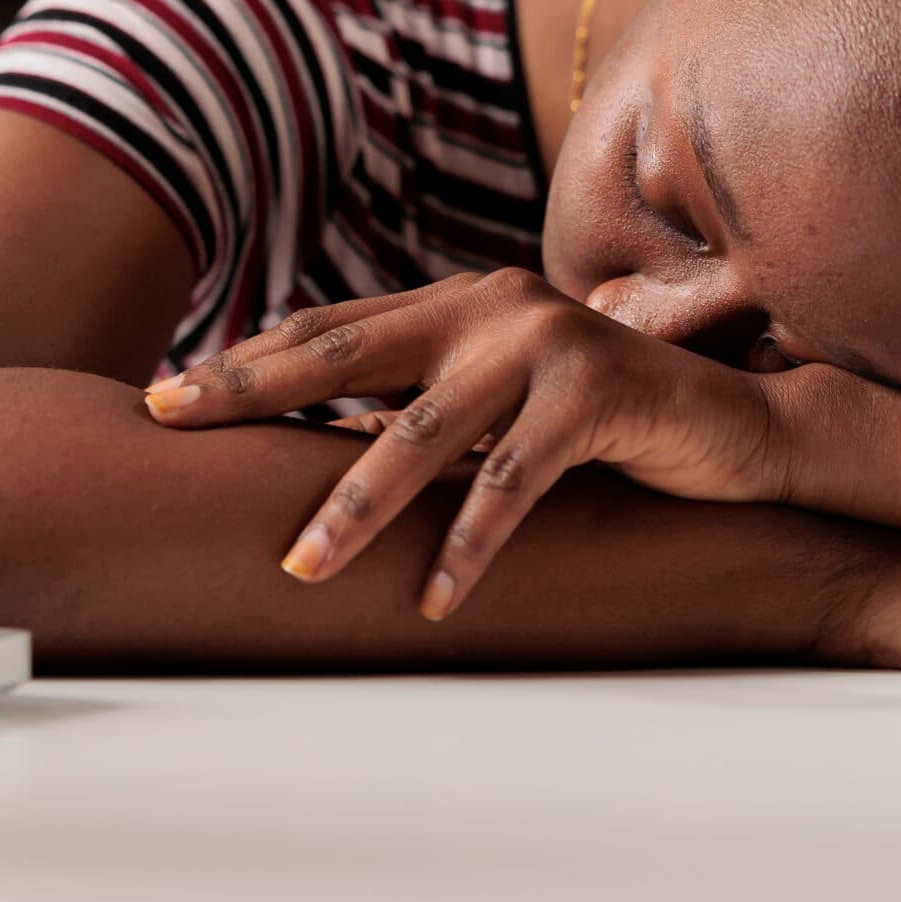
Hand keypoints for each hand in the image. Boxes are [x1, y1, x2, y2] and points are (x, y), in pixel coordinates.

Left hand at [143, 269, 790, 617]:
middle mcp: (488, 305)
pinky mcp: (596, 393)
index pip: (329, 330)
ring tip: (301, 565)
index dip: (246, 362)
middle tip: (170, 420)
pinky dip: (469, 544)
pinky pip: (516, 481)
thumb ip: (425, 407)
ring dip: (355, 504)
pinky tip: (431, 598)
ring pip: (424, 430)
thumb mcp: (500, 405)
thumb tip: (321, 452)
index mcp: (454, 303)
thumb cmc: (602, 422)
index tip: (165, 396)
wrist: (735, 422)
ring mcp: (543, 343)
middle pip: (345, 353)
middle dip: (250, 391)